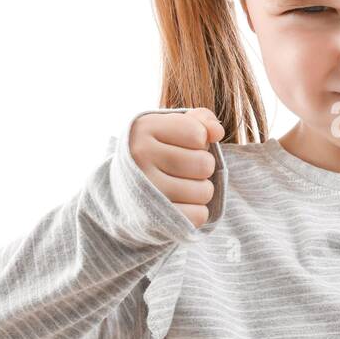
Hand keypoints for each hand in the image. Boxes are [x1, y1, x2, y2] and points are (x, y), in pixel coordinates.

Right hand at [129, 108, 223, 228]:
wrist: (122, 189)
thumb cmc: (158, 150)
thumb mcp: (173, 127)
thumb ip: (201, 120)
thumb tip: (217, 132)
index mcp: (144, 127)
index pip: (198, 134)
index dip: (200, 140)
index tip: (183, 145)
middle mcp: (139, 156)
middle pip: (204, 164)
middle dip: (202, 167)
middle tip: (184, 169)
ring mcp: (145, 189)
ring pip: (204, 191)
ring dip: (200, 190)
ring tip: (182, 186)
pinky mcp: (152, 218)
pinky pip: (198, 215)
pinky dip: (196, 211)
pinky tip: (180, 204)